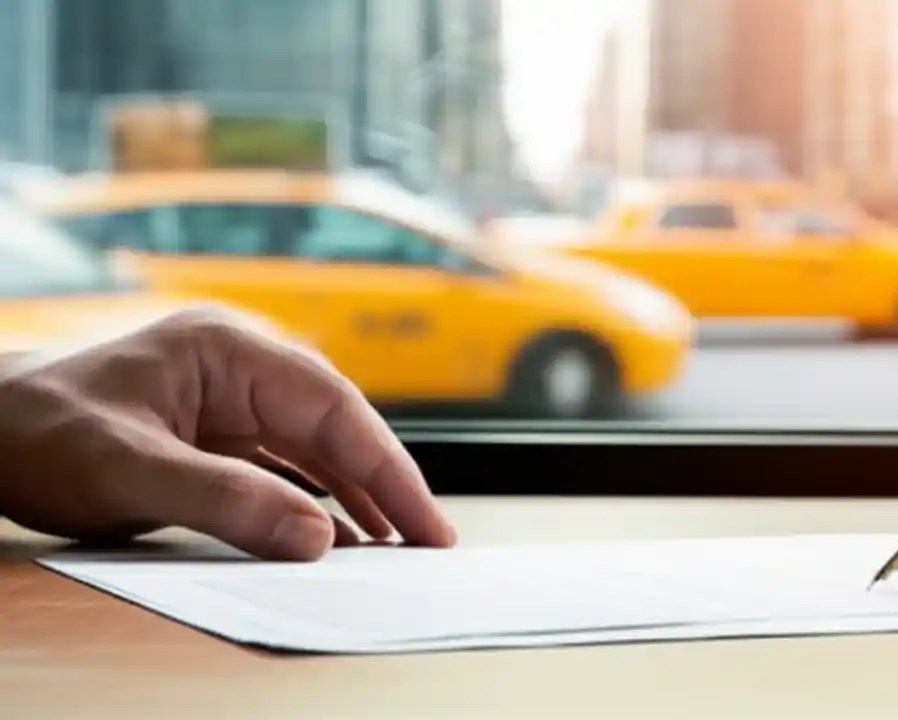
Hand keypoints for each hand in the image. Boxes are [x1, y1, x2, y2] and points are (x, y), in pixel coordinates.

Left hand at [0, 306, 455, 559]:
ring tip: (399, 546)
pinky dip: (316, 501)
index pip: (331, 407)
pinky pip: (284, 466)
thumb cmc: (38, 433)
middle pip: (336, 425)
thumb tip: (319, 538)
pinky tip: (339, 536)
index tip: (424, 522)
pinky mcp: (218, 432)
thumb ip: (224, 500)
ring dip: (357, 495)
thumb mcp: (128, 471)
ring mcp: (230, 398)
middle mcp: (240, 366)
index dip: (386, 466)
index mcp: (228, 349)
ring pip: (317, 447)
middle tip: (430, 542)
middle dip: (384, 482)